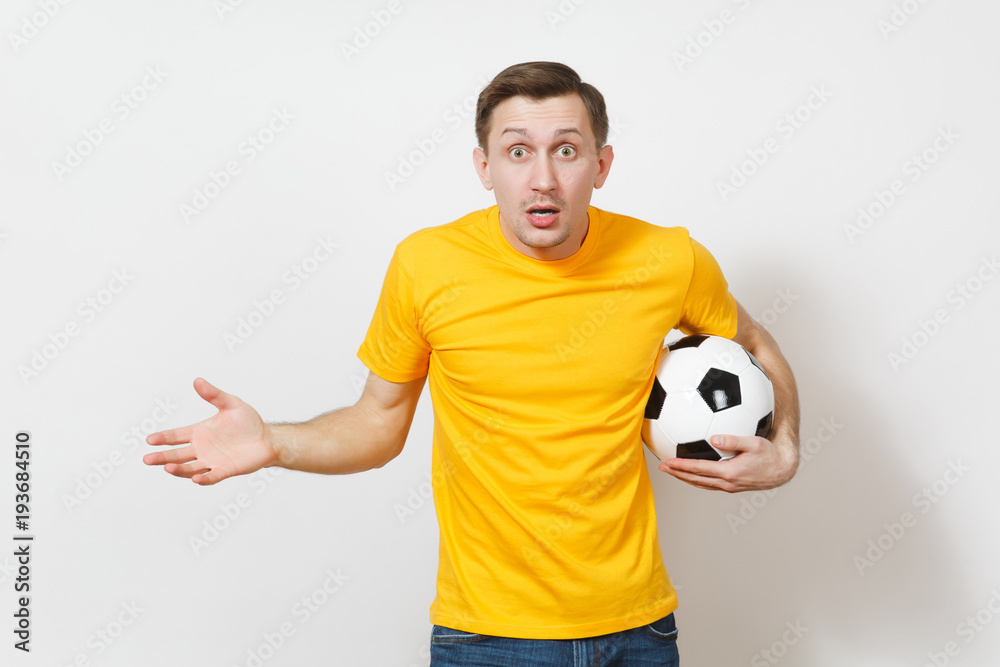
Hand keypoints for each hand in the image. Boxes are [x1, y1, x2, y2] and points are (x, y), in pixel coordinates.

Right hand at [143, 377, 276, 485]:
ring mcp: (212, 461)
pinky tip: (196, 478)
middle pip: (177, 454)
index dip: (163, 438)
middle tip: (147, 459)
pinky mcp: (225, 470)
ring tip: (167, 468)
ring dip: (179, 469)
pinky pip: (212, 476)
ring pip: (190, 468)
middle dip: (162, 457)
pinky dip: (204, 478)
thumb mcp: (231, 404)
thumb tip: (197, 380)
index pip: (176, 436)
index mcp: (200, 432)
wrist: (268, 438)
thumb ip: (214, 394)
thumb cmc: (248, 422)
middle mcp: (202, 448)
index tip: (149, 439)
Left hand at [658, 433, 797, 492]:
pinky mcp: (733, 486)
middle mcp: (727, 482)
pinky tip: (692, 471)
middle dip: (677, 474)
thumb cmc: (770, 453)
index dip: (681, 466)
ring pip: (701, 483)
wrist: (783, 469)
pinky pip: (709, 483)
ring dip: (685, 477)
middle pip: (695, 479)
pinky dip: (697, 478)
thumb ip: (733, 440)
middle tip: (661, 468)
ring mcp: (729, 486)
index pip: (699, 469)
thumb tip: (714, 438)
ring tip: (672, 471)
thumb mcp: (754, 443)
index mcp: (729, 472)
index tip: (667, 463)